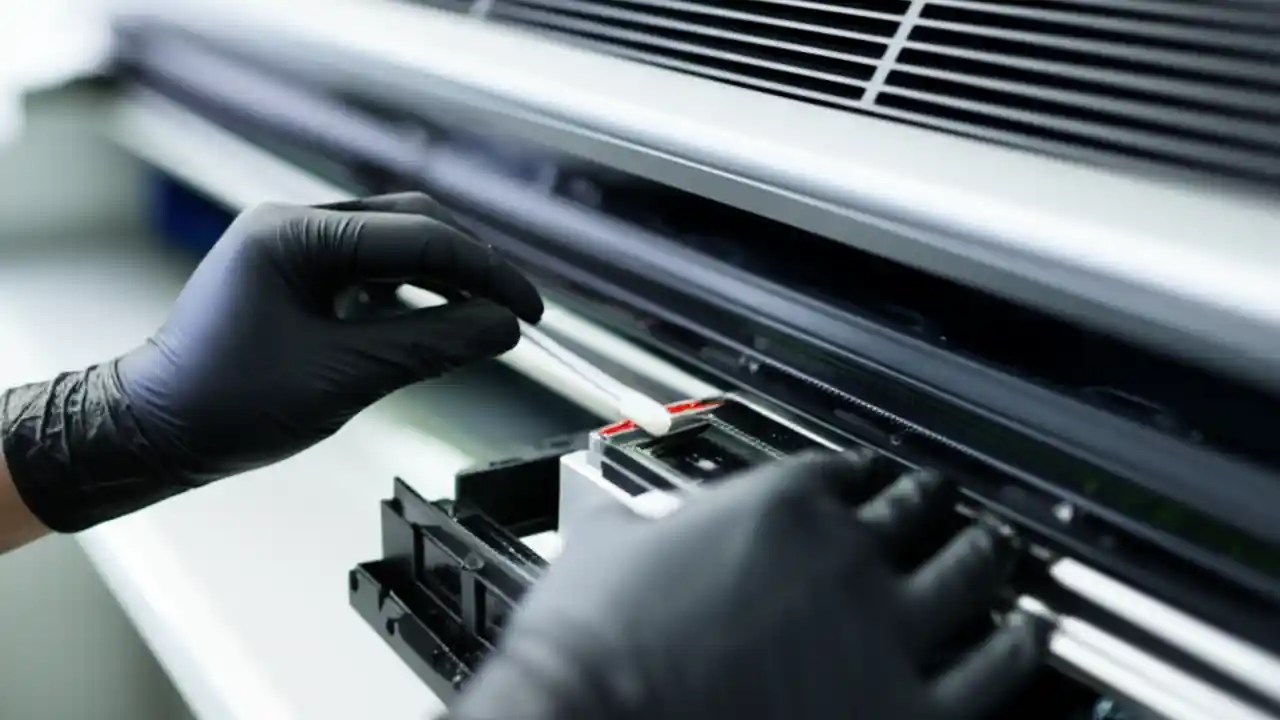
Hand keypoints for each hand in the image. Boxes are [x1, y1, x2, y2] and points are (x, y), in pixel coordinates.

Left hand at [0, 192, 540, 531]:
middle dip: (471, 266)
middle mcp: (292, 226)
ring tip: (486, 318)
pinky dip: (411, 292)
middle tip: (516, 311)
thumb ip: (432, 345)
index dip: (486, 273)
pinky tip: (436, 320)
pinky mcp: (294, 276)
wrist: (153, 432)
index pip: (419, 236)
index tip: (529, 309)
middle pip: (411, 224)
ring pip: (393, 245)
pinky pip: (369, 269)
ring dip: (444, 278)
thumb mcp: (345, 377)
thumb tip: (502, 327)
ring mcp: (291, 248)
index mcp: (294, 234)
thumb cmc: (226, 404)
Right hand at [452, 451, 1045, 719]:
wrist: (596, 719)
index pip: (841, 469)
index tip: (870, 479)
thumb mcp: (603, 546)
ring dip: (989, 560)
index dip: (861, 474)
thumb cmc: (594, 647)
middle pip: (918, 511)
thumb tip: (614, 506)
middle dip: (936, 504)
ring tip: (999, 556)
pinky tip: (1027, 639)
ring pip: (969, 576)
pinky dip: (1016, 649)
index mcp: (778, 506)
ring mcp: (885, 631)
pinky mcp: (909, 710)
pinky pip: (991, 671)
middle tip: (947, 502)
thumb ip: (631, 517)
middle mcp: (844, 555)